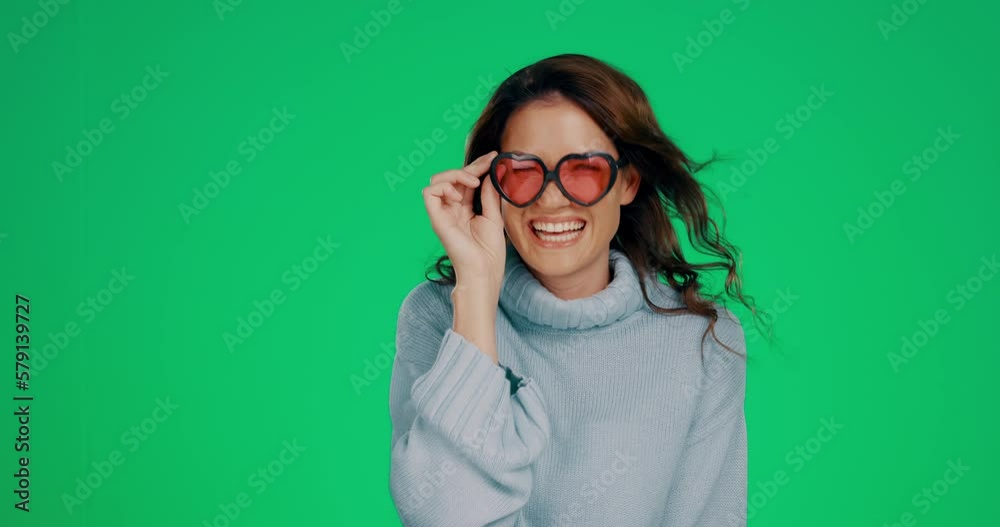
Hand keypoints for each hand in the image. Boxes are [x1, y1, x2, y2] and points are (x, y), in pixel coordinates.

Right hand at [422, 151, 505, 294]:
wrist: (484, 272)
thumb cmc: (490, 252)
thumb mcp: (494, 217)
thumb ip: (490, 195)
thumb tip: (490, 173)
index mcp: (464, 209)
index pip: (466, 180)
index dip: (478, 166)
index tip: (494, 157)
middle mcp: (451, 209)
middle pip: (453, 176)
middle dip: (471, 165)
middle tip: (489, 162)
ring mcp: (442, 214)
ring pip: (437, 180)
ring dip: (456, 174)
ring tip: (474, 183)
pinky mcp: (436, 219)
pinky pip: (429, 192)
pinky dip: (444, 187)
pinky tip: (461, 195)